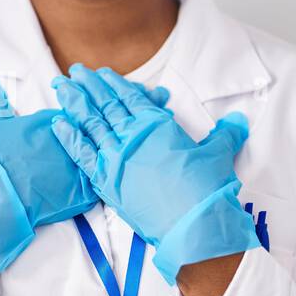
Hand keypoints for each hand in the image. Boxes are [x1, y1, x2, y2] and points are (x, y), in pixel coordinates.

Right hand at [0, 68, 169, 272]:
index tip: (125, 84)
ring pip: (117, 148)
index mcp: (56, 123)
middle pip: (111, 122)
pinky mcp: (81, 191)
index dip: (110, 93)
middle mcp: (74, 143)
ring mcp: (80, 167)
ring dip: (141, 135)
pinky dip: (130, 170)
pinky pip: (110, 180)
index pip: (90, 104)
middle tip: (159, 97)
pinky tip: (148, 164)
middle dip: (137, 107)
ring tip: (162, 123)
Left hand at [50, 63, 260, 284]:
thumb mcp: (219, 154)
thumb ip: (224, 135)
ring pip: (90, 124)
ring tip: (61, 87)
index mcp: (158, 126)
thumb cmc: (208, 189)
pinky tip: (58, 123)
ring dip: (74, 103)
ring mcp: (117, 158)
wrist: (195, 224)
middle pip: (106, 106)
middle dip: (88, 86)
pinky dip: (69, 137)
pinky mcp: (107, 181)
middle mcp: (133, 137)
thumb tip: (237, 121)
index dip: (114, 84)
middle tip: (74, 71)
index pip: (130, 98)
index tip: (100, 73)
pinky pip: (82, 154)